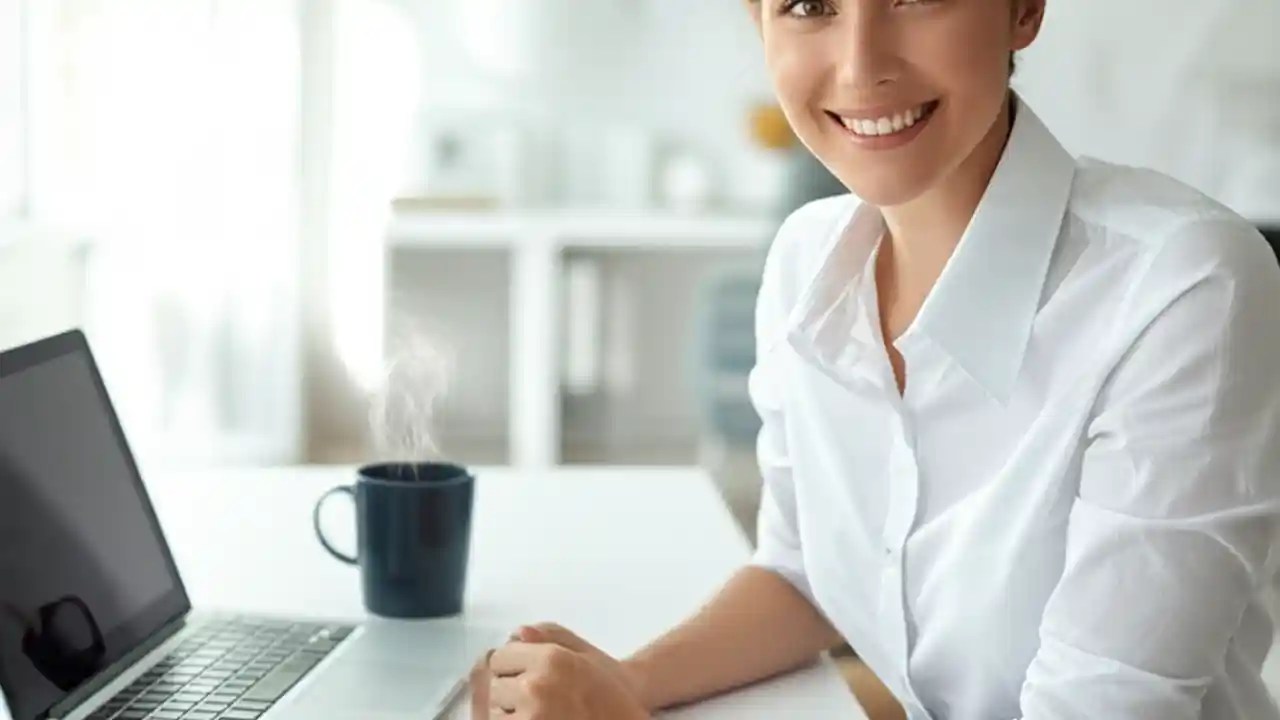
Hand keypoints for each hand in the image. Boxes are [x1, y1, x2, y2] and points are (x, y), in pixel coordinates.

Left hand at [472, 623, 648, 718]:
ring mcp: (532, 716)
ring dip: (511, 711)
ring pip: (496, 711)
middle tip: (539, 696)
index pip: (501, 657)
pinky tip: (538, 719)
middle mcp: (537, 687)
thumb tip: (517, 633)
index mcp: (551, 659)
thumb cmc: (608, 690)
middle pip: (495, 684)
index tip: (527, 673)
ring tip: (541, 710)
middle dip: (511, 689)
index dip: (513, 665)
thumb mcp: (583, 652)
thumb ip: (549, 635)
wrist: (625, 718)